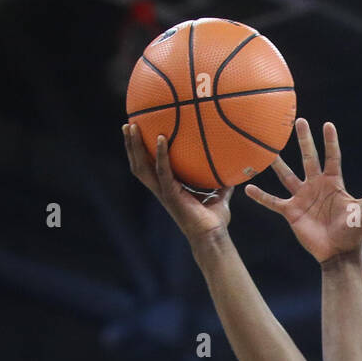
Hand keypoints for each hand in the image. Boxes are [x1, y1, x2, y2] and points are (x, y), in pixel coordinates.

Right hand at [123, 124, 231, 242]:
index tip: (138, 133)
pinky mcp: (171, 194)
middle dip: (131, 145)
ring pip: (142, 166)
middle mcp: (162, 189)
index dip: (141, 152)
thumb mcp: (219, 196)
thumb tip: (234, 171)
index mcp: (169, 188)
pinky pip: (163, 170)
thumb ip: (222, 184)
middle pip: (138, 164)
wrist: (213, 236)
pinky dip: (161, 153)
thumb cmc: (215, 221)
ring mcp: (164, 192)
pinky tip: (161, 138)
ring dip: (135, 146)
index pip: (149, 167)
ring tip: (131, 126)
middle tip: (128, 125)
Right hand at [245, 120, 361, 263]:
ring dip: (276, 163)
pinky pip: (273, 201)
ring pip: (287, 175)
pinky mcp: (292, 212)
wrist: (339, 254)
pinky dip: (261, 196)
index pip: (332, 157)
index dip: (330, 142)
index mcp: (333, 183)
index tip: (327, 124)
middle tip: (298, 120)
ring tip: (265, 147)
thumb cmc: (354, 233)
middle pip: (308, 158)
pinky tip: (248, 187)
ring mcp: (302, 197)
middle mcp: (316, 186)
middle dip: (304, 140)